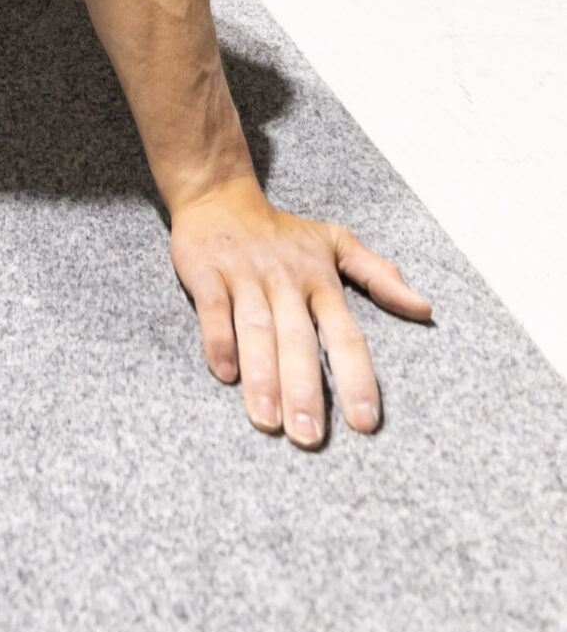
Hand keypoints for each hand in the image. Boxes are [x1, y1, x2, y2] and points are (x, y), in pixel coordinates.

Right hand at [170, 177, 430, 446]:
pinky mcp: (206, 272)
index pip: (345, 334)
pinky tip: (225, 374)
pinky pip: (214, 310)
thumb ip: (379, 276)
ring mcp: (245, 276)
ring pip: (256, 330)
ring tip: (267, 422)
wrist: (218, 194)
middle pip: (298, 340)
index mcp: (320, 279)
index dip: (356, 378)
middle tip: (309, 438)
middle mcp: (285, 280)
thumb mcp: (336, 242)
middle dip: (304, 390)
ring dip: (262, 377)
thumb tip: (425, 309)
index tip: (364, 423)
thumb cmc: (282, 231)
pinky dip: (218, 340)